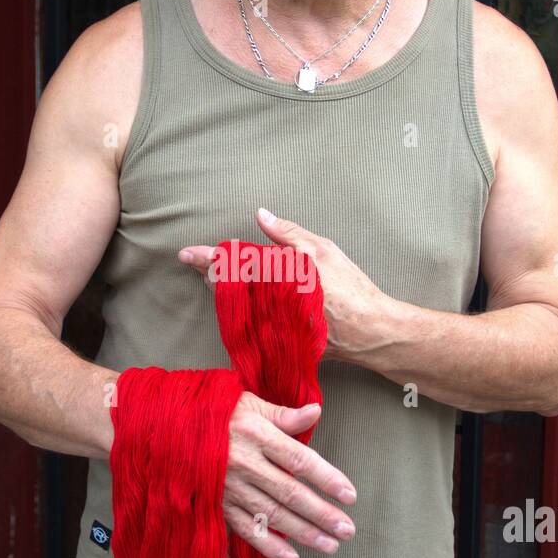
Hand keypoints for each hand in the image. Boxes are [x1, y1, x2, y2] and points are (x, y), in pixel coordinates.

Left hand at [177, 207, 386, 362]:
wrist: (371, 331)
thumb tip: (261, 216)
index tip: (186, 253)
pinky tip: (244, 303)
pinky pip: (253, 324)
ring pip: (237, 307)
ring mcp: (273, 326)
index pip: (232, 264)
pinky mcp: (279, 341)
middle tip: (203, 263)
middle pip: (229, 289)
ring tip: (218, 279)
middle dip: (214, 275)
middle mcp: (269, 304)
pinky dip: (245, 311)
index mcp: (276, 277)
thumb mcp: (323, 250)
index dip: (207, 258)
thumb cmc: (351, 288)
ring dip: (227, 293)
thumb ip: (289, 234)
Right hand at [223, 391, 356, 557]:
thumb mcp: (249, 404)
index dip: (327, 478)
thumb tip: (316, 411)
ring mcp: (229, 487)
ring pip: (271, 514)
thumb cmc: (216, 413)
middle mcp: (244, 463)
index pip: (299, 459)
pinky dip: (269, 545)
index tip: (349, 495)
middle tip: (347, 530)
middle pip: (290, 493)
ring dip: (303, 533)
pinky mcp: (217, 504)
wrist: (167, 429)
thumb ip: (283, 415)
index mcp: (255, 433)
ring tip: (331, 545)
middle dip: (321, 514)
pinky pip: (245, 529)